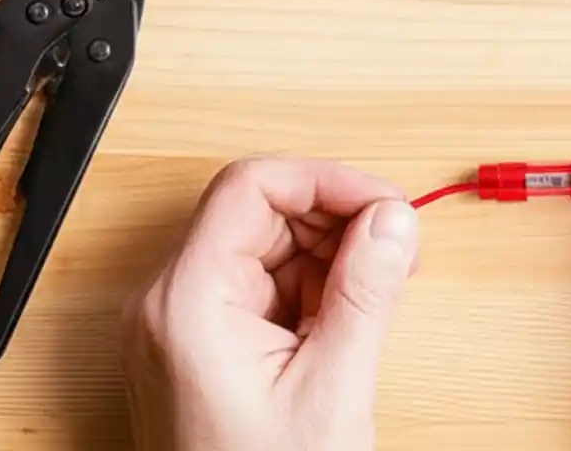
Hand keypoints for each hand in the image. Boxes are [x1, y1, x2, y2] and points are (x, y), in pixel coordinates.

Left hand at [121, 158, 418, 450]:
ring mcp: (184, 327)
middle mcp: (172, 304)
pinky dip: (311, 293)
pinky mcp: (204, 347)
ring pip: (265, 249)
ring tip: (379, 293)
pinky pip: (261, 290)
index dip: (327, 181)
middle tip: (397, 250)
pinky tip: (347, 320)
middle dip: (336, 221)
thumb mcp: (332, 389)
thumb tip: (393, 220)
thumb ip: (365, 293)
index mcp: (188, 303)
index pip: (252, 188)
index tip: (385, 204)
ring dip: (329, 258)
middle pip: (260, 214)